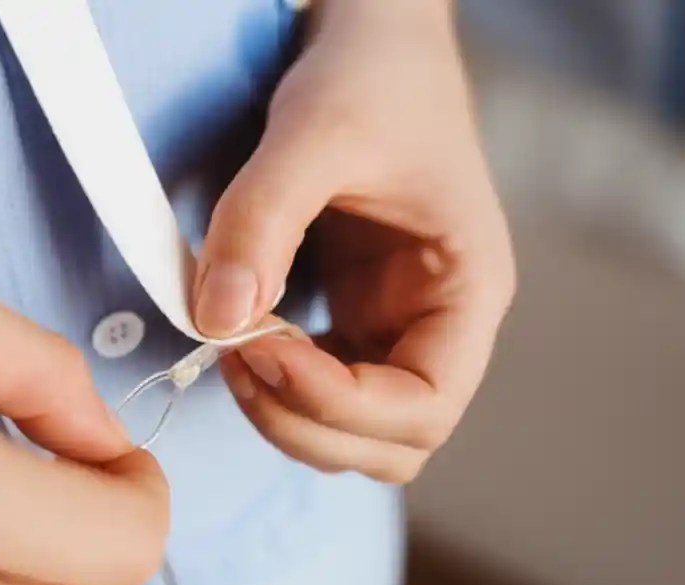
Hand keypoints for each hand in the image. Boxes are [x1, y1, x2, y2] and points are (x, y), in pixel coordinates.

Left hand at [194, 1, 514, 481]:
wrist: (372, 42)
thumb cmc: (372, 76)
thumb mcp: (315, 132)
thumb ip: (262, 221)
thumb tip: (215, 319)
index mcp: (469, 291)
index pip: (426, 404)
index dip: (341, 403)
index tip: (264, 349)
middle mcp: (440, 326)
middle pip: (392, 443)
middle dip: (308, 421)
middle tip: (237, 355)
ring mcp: (395, 329)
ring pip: (353, 433)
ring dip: (287, 415)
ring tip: (232, 346)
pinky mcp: (353, 320)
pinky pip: (319, 393)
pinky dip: (275, 389)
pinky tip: (240, 337)